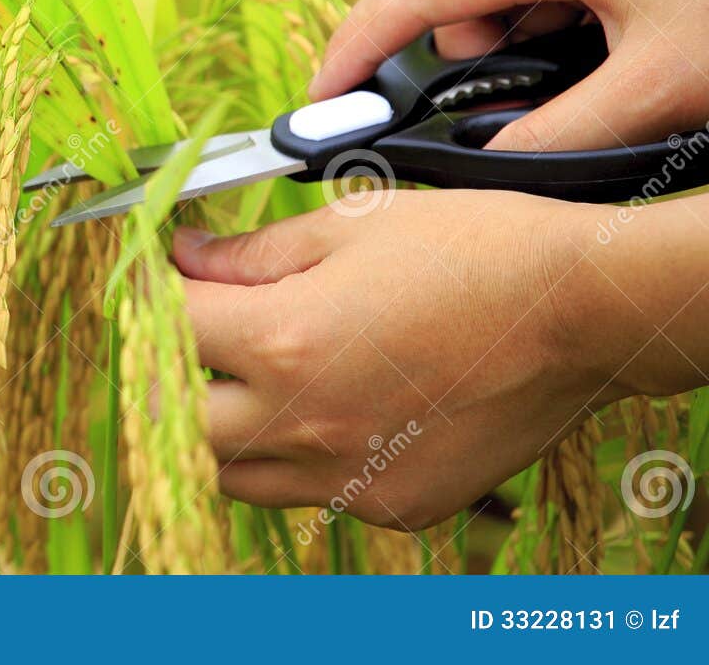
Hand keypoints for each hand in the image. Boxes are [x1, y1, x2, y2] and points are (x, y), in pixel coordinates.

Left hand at [169, 188, 706, 529]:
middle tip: (195, 336)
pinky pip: (309, 496)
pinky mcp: (392, 504)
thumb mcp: (347, 227)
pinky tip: (326, 410)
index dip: (152, 298)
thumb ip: (250, 254)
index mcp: (283, 341)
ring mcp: (348, 476)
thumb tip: (183, 256)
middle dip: (171, 374)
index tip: (162, 280)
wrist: (580, 314)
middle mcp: (305, 422)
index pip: (165, 331)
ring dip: (221, 429)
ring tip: (252, 378)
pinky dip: (295, 459)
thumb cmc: (471, 252)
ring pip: (233, 475)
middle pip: (178, 421)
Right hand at [310, 0, 708, 150]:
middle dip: (454, 65)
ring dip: (516, 66)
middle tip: (478, 129)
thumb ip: (557, 137)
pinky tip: (610, 87)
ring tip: (584, 110)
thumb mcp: (662, 94)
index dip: (361, 42)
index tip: (322, 96)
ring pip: (513, 6)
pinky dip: (558, 56)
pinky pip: (559, 8)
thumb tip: (484, 170)